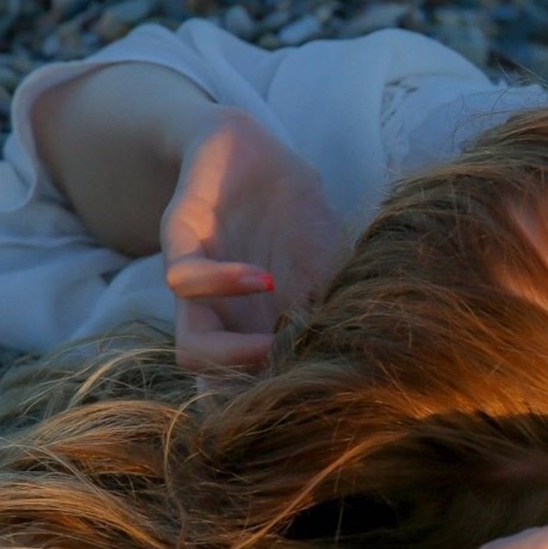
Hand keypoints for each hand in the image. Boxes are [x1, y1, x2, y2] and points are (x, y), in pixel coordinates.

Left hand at [159, 108, 343, 373]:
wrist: (249, 148)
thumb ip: (336, 306)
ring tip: (273, 346)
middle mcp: (225, 319)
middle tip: (293, 385)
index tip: (322, 395)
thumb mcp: (329, 262)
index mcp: (260, 329)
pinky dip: (225, 285)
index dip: (283, 400)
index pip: (258, 389)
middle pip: (219, 387)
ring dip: (233, 357)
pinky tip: (265, 279)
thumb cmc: (295, 212)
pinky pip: (186, 281)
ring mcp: (199, 285)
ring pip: (193, 350)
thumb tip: (367, 360)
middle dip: (255, 395)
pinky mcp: (179, 241)